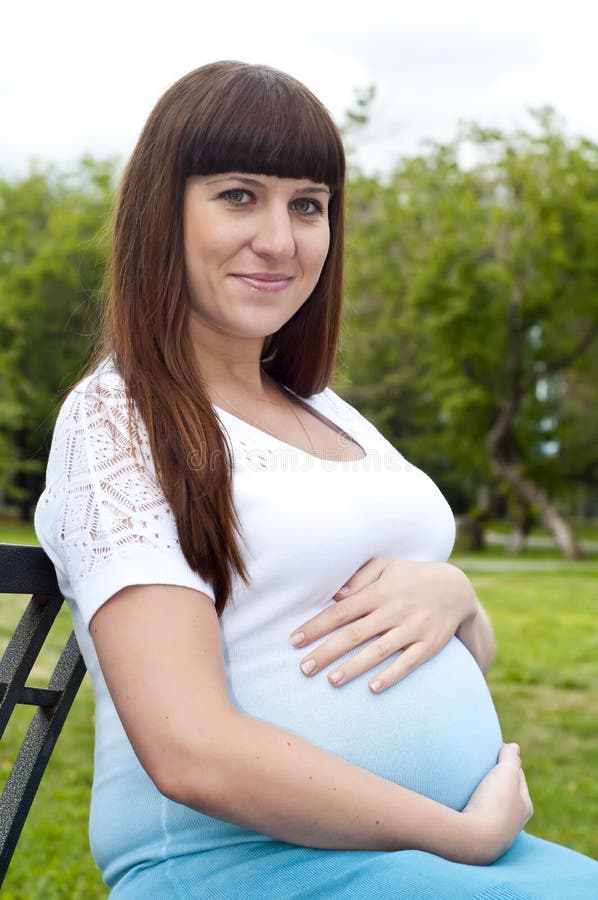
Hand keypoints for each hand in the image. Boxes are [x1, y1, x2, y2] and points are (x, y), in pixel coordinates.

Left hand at [290, 557, 480, 692]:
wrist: (457, 588)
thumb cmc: (412, 577)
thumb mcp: (387, 566)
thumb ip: (360, 577)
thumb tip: (336, 594)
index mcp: (379, 592)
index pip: (341, 611)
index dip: (317, 625)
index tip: (295, 640)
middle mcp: (393, 611)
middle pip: (354, 634)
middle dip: (327, 651)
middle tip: (304, 668)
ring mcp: (412, 629)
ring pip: (378, 651)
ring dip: (354, 667)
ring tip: (331, 680)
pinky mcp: (429, 645)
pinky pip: (408, 663)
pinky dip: (391, 676)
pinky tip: (373, 688)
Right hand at [460, 743, 532, 864]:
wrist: (473, 838)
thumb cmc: (494, 804)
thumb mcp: (506, 773)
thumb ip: (511, 757)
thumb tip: (514, 747)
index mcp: (524, 806)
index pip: (517, 776)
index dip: (506, 762)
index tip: (493, 753)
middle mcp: (512, 822)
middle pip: (503, 792)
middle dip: (494, 780)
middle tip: (480, 768)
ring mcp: (494, 833)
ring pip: (488, 806)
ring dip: (480, 794)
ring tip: (468, 783)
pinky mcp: (477, 838)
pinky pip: (474, 816)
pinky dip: (470, 806)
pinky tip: (460, 802)